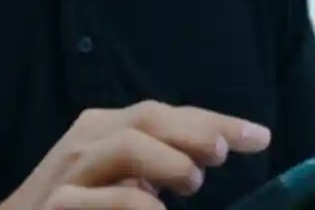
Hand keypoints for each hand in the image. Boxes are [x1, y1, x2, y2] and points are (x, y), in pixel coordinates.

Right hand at [0, 100, 272, 209]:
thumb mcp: (123, 180)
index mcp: (107, 129)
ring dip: (168, 159)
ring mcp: (68, 172)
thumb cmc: (79, 206)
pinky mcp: (54, 206)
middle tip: (226, 153)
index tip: (260, 137)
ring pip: (123, 144)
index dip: (216, 121)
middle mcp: (88, 140)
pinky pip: (99, 197)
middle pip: (147, 118)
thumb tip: (213, 155)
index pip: (167, 114)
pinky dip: (134, 201)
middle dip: (196, 130)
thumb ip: (160, 167)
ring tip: (194, 181)